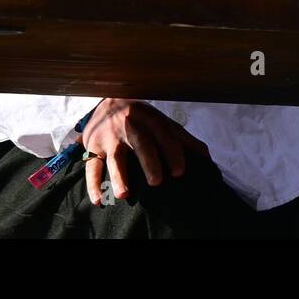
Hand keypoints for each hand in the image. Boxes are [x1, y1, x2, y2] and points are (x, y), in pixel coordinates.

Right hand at [81, 98, 210, 204]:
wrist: (108, 98)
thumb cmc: (143, 118)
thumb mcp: (162, 123)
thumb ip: (183, 139)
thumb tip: (207, 157)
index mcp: (151, 121)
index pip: (164, 136)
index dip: (173, 152)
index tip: (179, 172)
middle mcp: (131, 127)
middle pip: (141, 144)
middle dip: (149, 162)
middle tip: (157, 182)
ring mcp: (111, 138)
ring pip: (115, 157)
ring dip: (119, 176)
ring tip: (124, 194)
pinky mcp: (94, 148)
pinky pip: (91, 166)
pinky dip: (93, 184)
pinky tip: (99, 200)